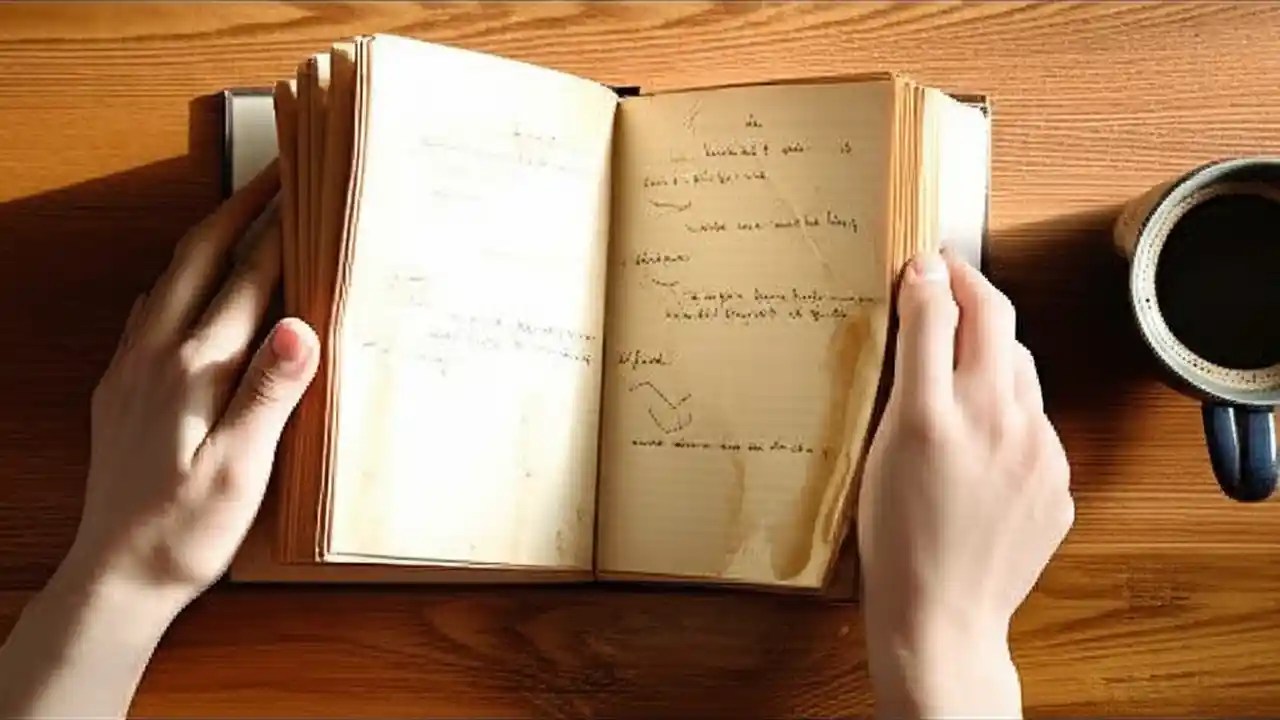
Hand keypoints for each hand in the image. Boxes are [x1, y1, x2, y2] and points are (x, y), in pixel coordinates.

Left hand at [65, 161, 318, 609]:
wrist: (117, 574)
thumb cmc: (187, 528)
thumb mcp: (242, 468)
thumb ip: (269, 392)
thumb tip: (299, 326)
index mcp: (196, 370)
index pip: (248, 279)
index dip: (281, 229)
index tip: (309, 189)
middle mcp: (157, 355)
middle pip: (200, 255)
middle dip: (240, 205)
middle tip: (276, 170)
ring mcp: (132, 368)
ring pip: (170, 276)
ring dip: (208, 235)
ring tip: (243, 212)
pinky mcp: (120, 387)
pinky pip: (149, 309)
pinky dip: (179, 277)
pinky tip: (189, 286)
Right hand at [857, 249, 1072, 717]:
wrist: (942, 616)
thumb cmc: (895, 537)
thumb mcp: (885, 442)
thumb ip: (909, 359)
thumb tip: (922, 290)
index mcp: (944, 411)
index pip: (950, 311)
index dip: (937, 275)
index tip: (925, 263)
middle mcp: (1001, 422)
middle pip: (1000, 325)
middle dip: (974, 292)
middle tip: (948, 280)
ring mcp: (1040, 454)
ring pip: (1021, 374)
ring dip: (994, 354)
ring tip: (961, 364)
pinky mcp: (1059, 484)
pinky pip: (1037, 426)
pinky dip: (1011, 414)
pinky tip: (981, 441)